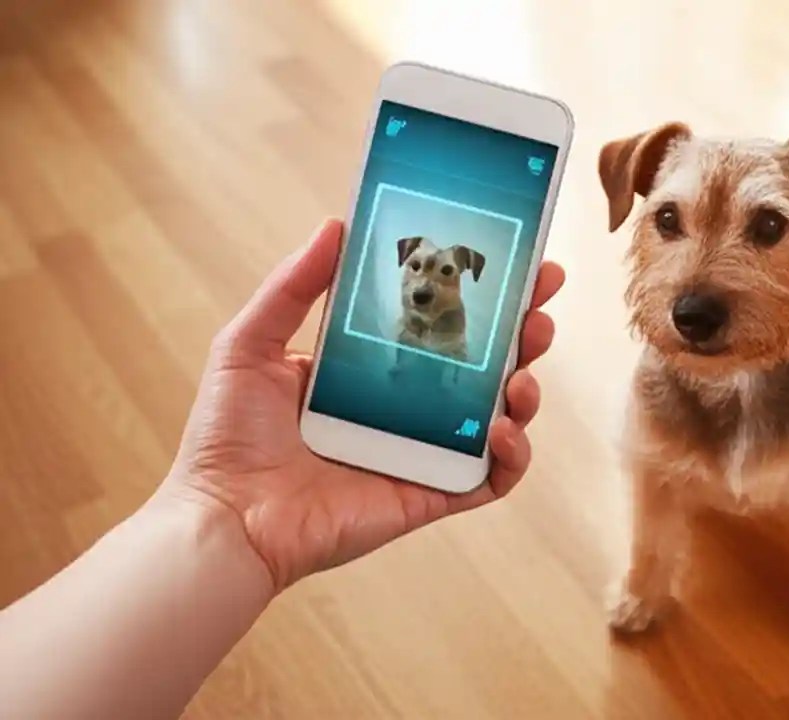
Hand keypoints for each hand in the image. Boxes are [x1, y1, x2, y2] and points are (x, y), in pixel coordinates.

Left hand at [160, 219, 563, 591]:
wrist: (225, 519)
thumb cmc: (228, 437)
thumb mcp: (250, 344)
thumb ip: (293, 286)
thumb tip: (335, 225)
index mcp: (375, 367)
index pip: (443, 322)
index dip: (484, 295)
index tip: (517, 263)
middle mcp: (408, 407)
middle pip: (486, 365)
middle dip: (524, 335)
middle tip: (539, 309)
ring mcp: (424, 452)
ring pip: (502, 418)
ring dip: (525, 392)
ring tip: (521, 376)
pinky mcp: (432, 494)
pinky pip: (492, 478)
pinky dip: (514, 455)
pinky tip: (502, 430)